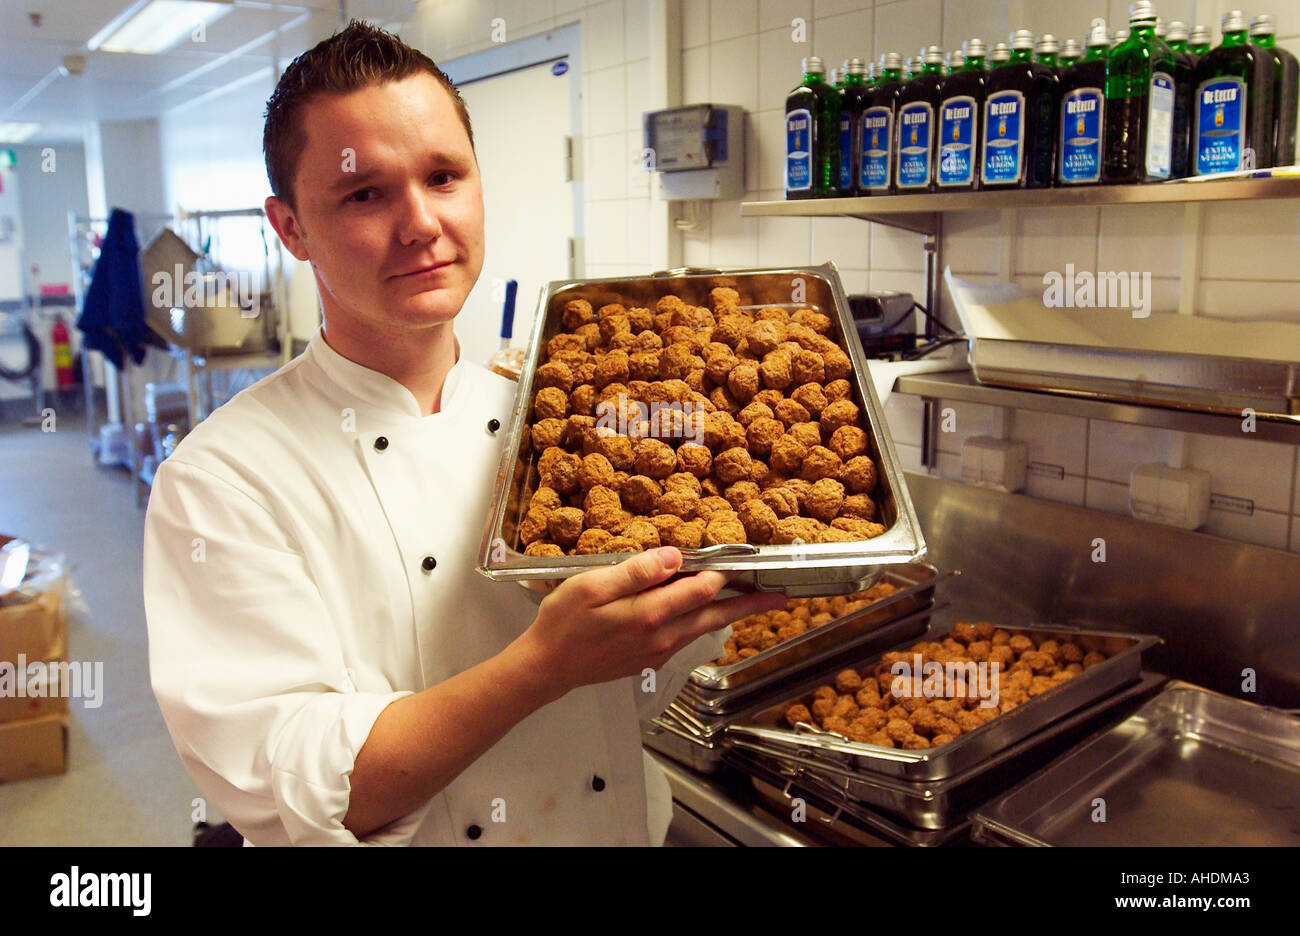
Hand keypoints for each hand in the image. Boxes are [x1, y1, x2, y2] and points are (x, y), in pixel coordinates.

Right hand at [514, 547, 785, 698]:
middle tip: (778, 597)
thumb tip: (675, 558)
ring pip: (703, 629)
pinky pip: (685, 638)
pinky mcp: (649, 660)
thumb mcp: (592, 587)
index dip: (724, 573)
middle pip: (715, 616)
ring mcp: (657, 651)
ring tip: (751, 602)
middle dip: (748, 604)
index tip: (749, 562)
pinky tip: (703, 614)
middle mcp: (661, 637)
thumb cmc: (563, 622)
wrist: (546, 667)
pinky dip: (702, 624)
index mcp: (649, 615)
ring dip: (728, 614)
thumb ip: (636, 572)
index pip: (701, 590)